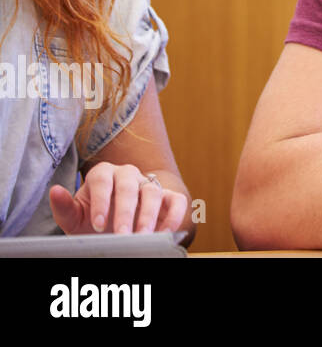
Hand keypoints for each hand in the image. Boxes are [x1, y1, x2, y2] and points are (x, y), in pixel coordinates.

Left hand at [49, 162, 187, 234]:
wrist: (113, 227)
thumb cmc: (92, 221)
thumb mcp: (74, 218)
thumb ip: (64, 207)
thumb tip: (54, 191)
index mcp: (103, 174)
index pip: (102, 180)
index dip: (101, 202)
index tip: (98, 226)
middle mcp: (127, 174)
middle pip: (129, 186)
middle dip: (126, 212)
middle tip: (123, 236)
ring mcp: (149, 184)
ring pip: (153, 192)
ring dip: (149, 216)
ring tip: (143, 237)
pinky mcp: (168, 197)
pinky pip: (177, 201)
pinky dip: (175, 216)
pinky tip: (164, 233)